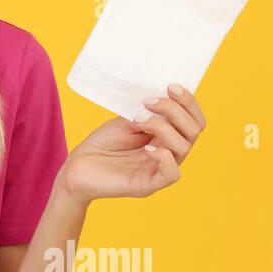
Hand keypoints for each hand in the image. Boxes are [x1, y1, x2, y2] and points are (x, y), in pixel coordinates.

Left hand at [55, 83, 205, 203]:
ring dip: (162, 127)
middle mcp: (169, 152)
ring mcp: (160, 169)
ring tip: (138, 120)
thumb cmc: (103, 143)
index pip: (193, 120)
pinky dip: (164, 157)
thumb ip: (147, 111)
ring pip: (184, 147)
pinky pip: (172, 174)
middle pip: (194, 131)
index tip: (170, 86)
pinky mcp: (149, 185)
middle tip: (149, 102)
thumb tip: (160, 95)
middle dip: (175, 110)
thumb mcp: (127, 120)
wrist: (78, 166)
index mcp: (167, 136)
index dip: (188, 102)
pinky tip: (147, 148)